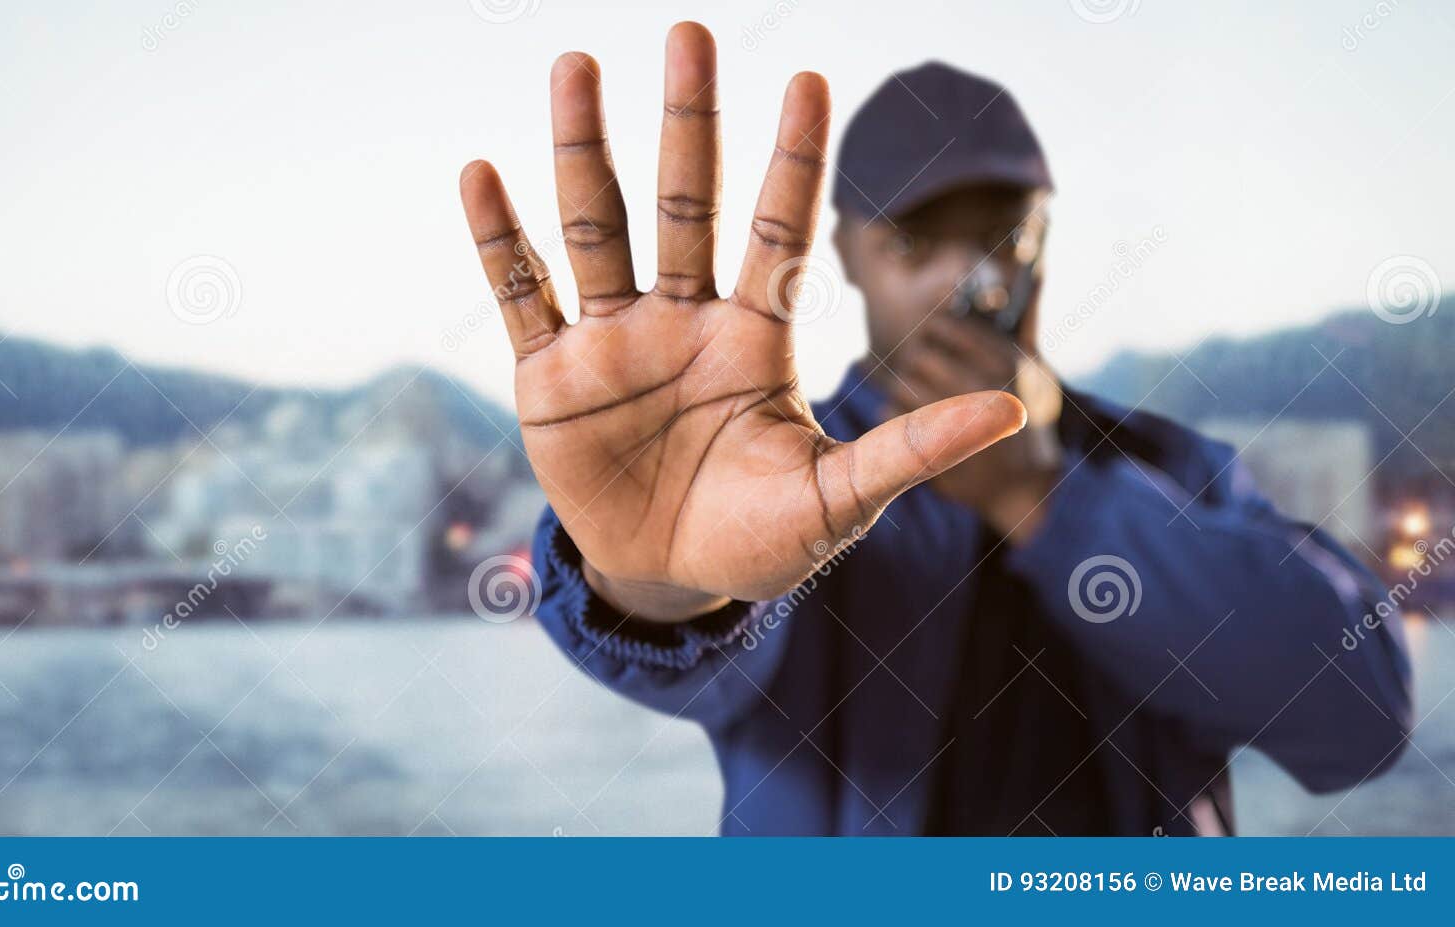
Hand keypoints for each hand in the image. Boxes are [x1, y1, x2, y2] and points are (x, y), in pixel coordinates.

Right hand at [459, 23, 1025, 619]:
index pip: (778, 232)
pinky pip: (521, 296)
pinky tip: (481, 174)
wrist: (668, 580)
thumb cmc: (761, 537)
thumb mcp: (838, 500)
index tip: (810, 79)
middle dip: (689, 123)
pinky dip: (500, 240)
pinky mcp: (550, 378)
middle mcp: (684, 319)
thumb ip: (908, 450)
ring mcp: (614, 342)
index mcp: (755, 338)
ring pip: (598, 228)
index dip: (792, 160)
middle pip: (686, 205)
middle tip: (690, 32)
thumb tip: (1011, 408)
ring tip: (577, 65)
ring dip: (584, 149)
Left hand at [878, 313, 1062, 542]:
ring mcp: (953, 427)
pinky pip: (890, 419)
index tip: (935, 334)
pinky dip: (894, 415)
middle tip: (922, 366)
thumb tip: (1036, 267)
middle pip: (917, 356)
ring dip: (903, 386)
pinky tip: (911, 420)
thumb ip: (1028, 317)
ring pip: (900, 386)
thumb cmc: (1030, 419)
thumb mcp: (1037, 367)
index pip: (944, 327)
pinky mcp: (929, 456)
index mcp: (1004, 364)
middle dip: (918, 360)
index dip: (935, 329)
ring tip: (917, 392)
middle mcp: (980, 392)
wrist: (1025, 490)